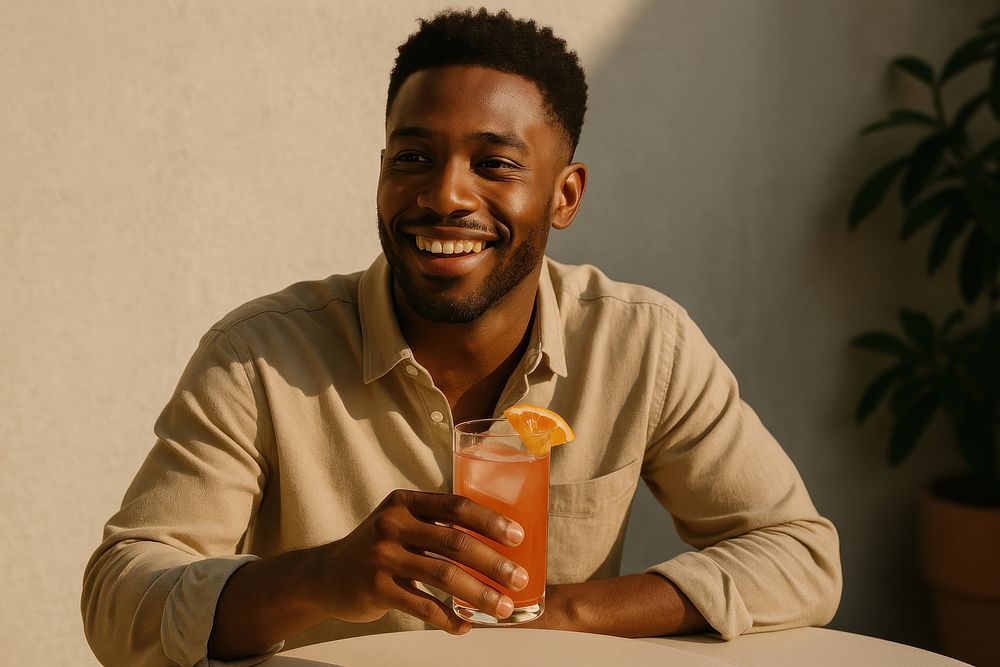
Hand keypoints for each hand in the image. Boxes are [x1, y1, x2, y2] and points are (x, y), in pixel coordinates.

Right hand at [309, 489, 529, 633]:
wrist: (325, 575)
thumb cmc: (378, 547)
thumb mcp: (400, 523)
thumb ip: (436, 524)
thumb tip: (495, 541)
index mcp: (405, 502)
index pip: (456, 506)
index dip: (490, 521)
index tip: (518, 537)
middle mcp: (392, 525)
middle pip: (455, 542)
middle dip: (494, 562)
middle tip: (520, 578)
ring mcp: (383, 557)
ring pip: (444, 576)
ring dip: (479, 594)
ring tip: (502, 607)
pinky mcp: (376, 588)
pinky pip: (423, 606)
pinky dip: (448, 619)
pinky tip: (465, 626)